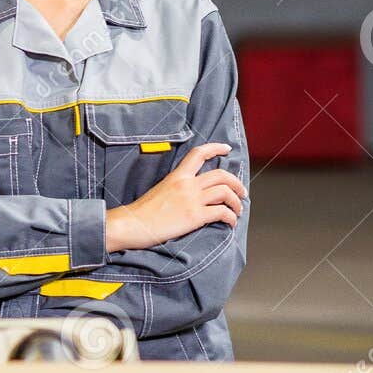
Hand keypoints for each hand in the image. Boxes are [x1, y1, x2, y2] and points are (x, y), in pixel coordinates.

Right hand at [106, 142, 246, 251]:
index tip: (226, 149)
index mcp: (177, 176)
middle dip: (237, 183)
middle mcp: (186, 184)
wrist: (132, 224)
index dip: (216, 148)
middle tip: (241, 192)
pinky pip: (222, 212)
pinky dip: (231, 217)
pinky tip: (230, 222)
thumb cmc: (142, 212)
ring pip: (226, 192)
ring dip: (236, 201)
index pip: (199, 154)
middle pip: (221, 174)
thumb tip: (190, 194)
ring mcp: (191, 199)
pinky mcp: (195, 216)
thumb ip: (177, 188)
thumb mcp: (159, 191)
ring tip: (237, 210)